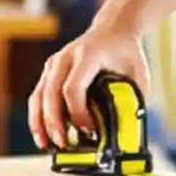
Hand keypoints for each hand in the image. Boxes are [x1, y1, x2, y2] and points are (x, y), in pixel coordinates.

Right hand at [28, 24, 149, 149]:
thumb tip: (129, 131)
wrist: (113, 29)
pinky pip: (38, 96)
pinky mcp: (49, 71)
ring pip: (39, 96)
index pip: (73, 86)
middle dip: (55, 122)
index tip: (90, 130)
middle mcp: (66, 57)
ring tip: (46, 146)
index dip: (78, 112)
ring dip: (40, 122)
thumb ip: (134, 98)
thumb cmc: (127, 53)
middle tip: (64, 144)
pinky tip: (42, 136)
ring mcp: (54, 63)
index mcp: (89, 54)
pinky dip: (37, 117)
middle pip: (51, 92)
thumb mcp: (138, 72)